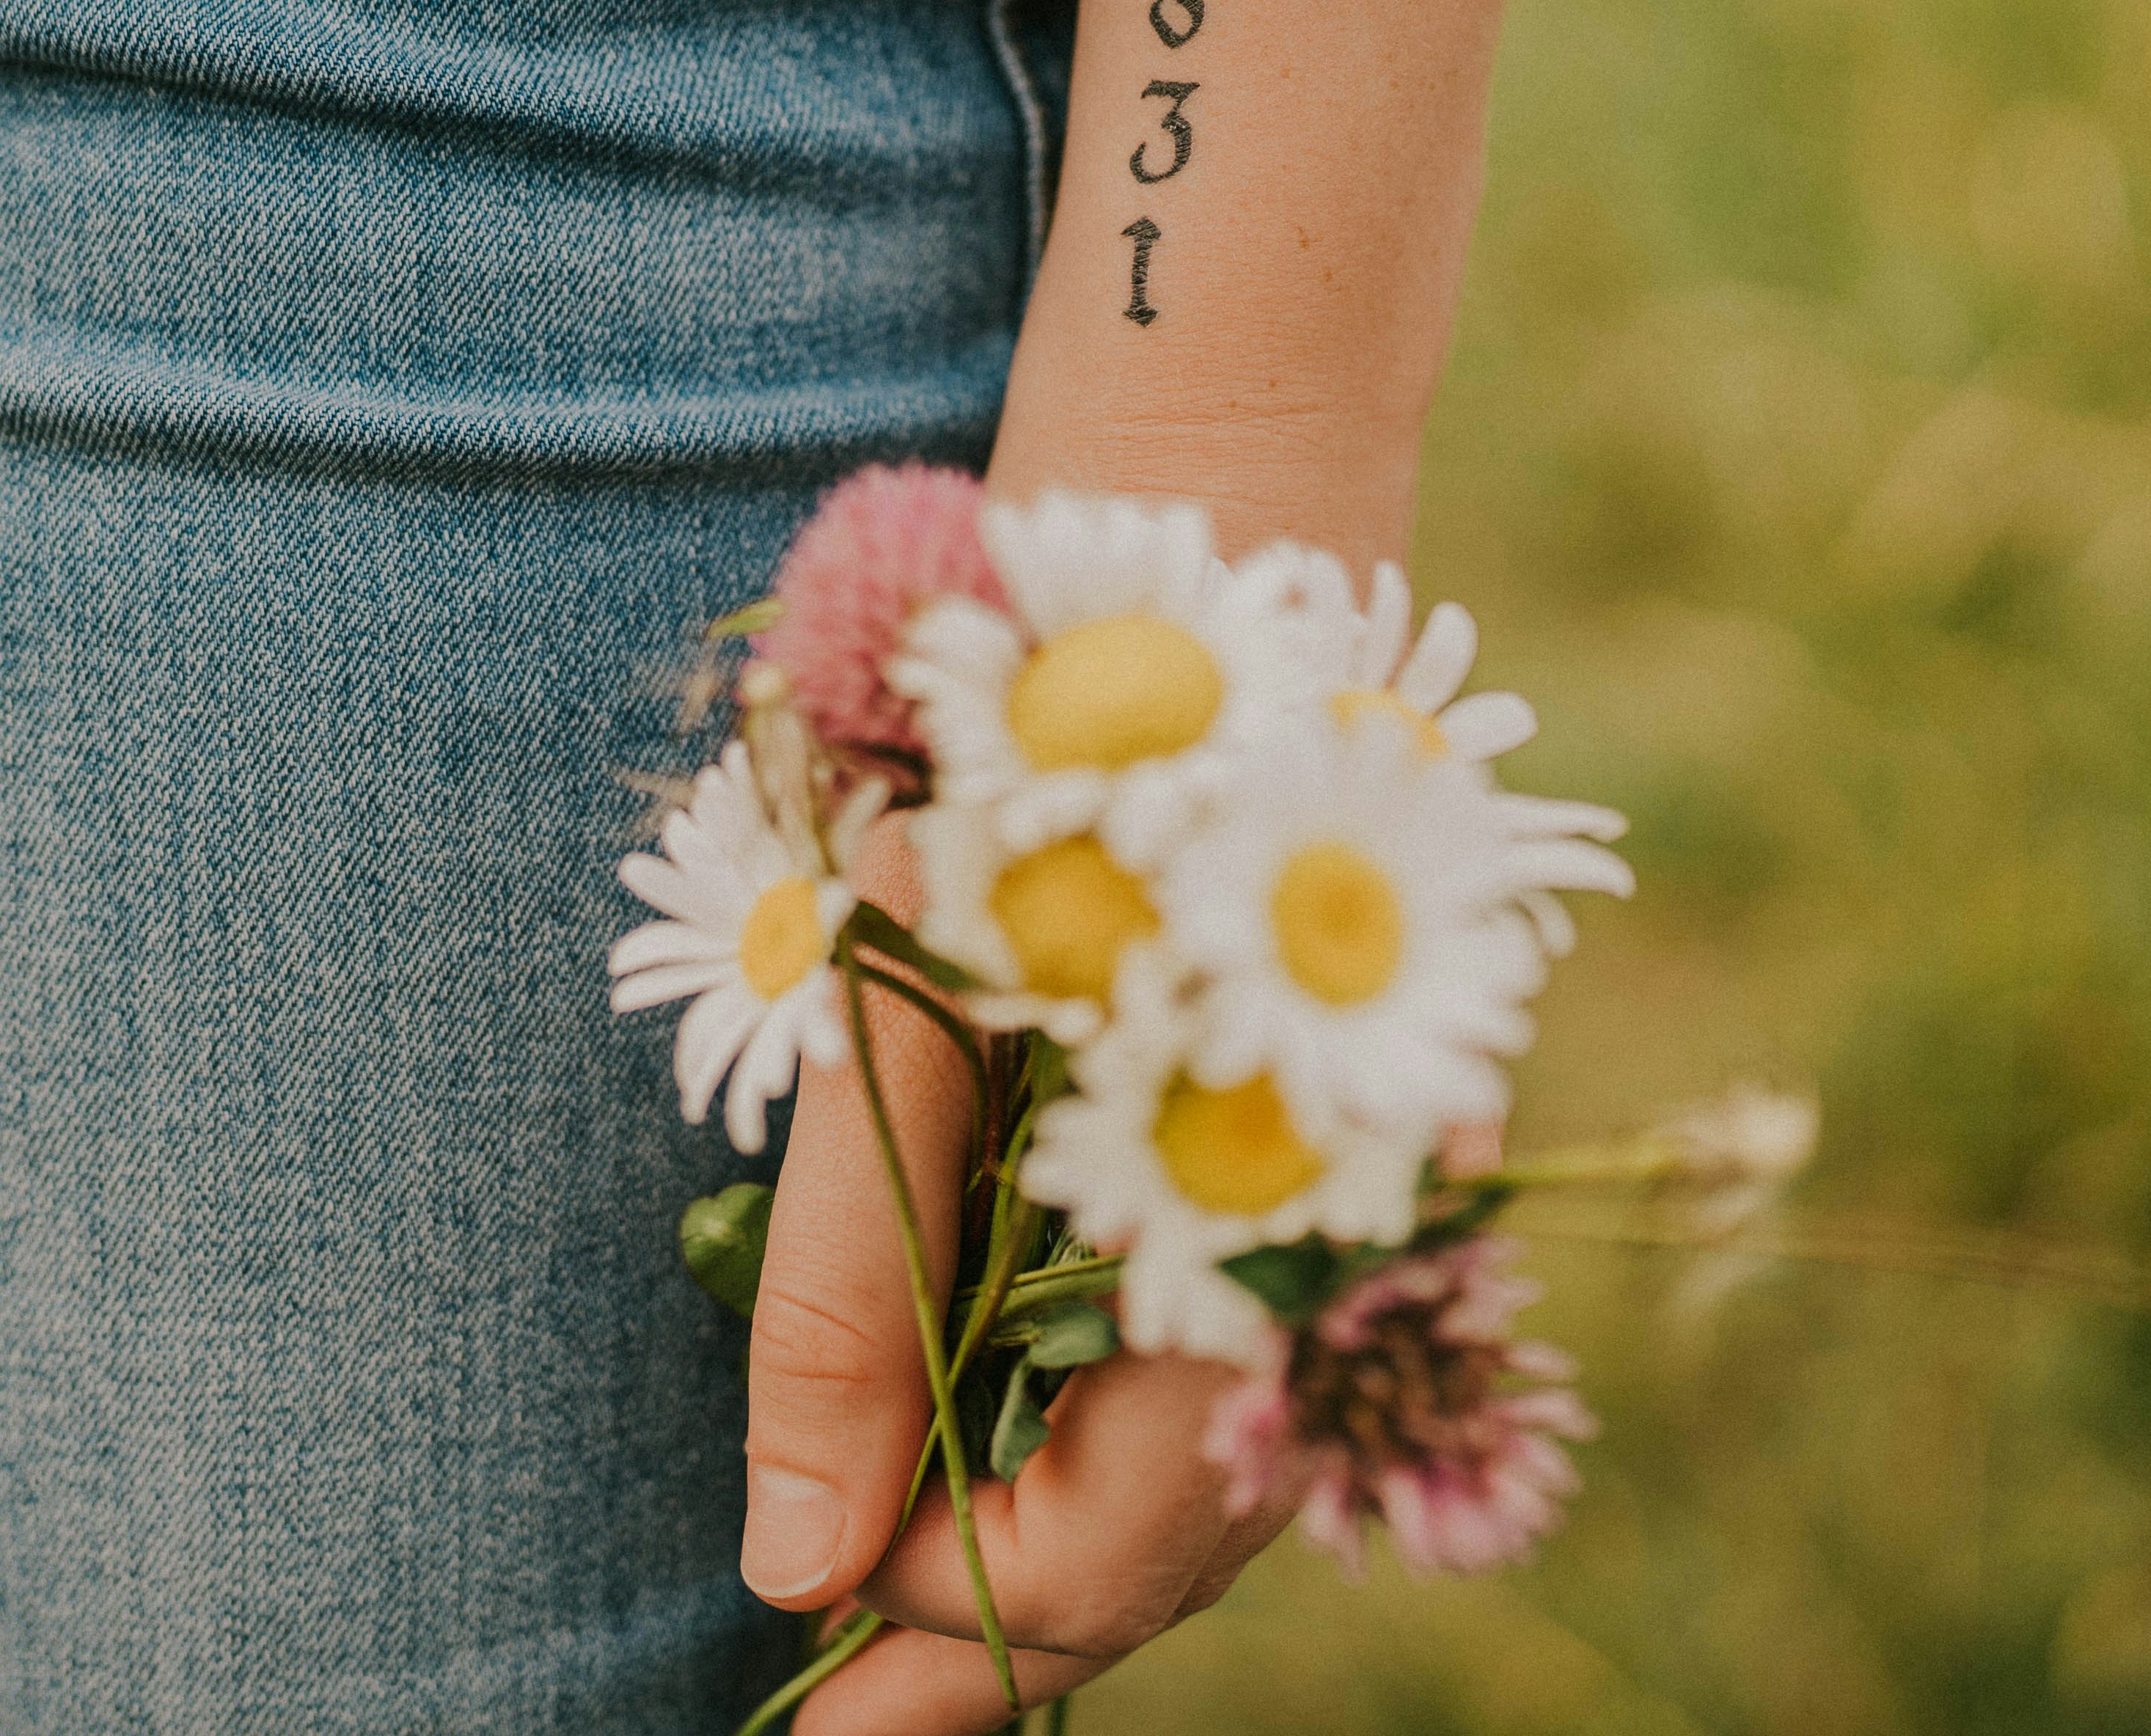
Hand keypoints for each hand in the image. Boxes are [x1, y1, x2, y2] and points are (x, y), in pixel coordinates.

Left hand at [739, 819, 1296, 1733]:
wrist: (1192, 534)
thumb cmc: (1026, 754)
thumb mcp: (903, 1021)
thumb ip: (850, 1294)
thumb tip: (790, 1564)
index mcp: (1260, 1216)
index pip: (1115, 1537)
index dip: (947, 1626)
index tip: (794, 1670)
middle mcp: (1357, 1238)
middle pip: (1179, 1530)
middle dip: (999, 1623)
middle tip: (831, 1718)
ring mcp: (1360, 1193)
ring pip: (1210, 1451)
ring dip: (1058, 1537)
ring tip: (889, 1601)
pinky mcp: (1328, 1143)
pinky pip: (1229, 1347)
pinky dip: (1109, 1418)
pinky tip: (998, 1433)